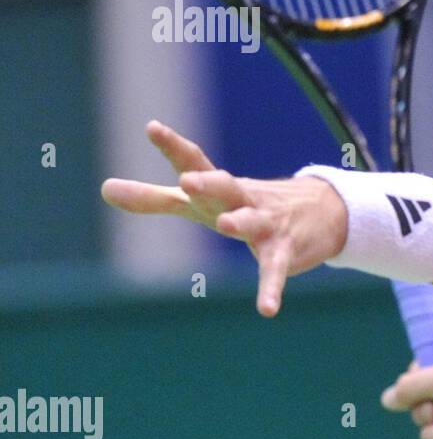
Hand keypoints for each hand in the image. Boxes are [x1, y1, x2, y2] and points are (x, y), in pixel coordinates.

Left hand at [100, 120, 348, 316]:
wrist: (323, 212)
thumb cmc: (247, 205)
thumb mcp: (200, 203)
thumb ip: (154, 198)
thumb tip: (104, 188)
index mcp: (219, 187)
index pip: (195, 161)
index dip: (174, 146)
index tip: (153, 128)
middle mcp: (242, 199)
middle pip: (226, 186)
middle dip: (209, 183)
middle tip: (188, 180)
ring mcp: (267, 223)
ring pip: (253, 221)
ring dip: (242, 222)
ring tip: (228, 225)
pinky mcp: (285, 252)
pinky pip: (275, 271)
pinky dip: (271, 290)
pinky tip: (267, 310)